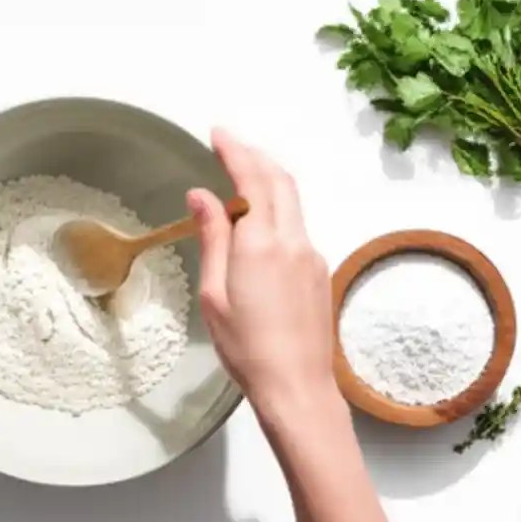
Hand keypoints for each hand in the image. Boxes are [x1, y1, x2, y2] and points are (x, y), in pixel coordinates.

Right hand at [189, 129, 337, 417]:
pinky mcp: (318, 272)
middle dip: (255, 156)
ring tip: (241, 176)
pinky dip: (276, 210)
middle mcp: (293, 241)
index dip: (235, 150)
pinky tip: (258, 224)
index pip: (252, 179)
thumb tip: (202, 196)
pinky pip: (296, 227)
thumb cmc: (247, 348)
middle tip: (230, 145)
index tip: (218, 134)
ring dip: (268, 181)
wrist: (297, 387)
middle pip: (280, 181)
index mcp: (262, 243)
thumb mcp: (214, 294)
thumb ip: (213, 238)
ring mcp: (311, 255)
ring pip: (292, 202)